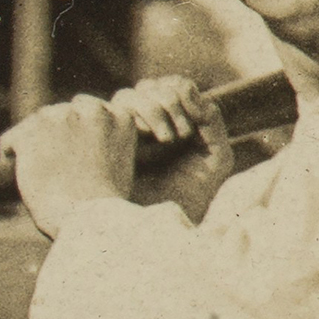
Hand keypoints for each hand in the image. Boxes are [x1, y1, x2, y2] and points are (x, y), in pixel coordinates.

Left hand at [1, 96, 137, 237]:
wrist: (89, 224)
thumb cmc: (106, 209)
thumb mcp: (119, 167)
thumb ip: (103, 144)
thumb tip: (77, 140)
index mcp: (119, 117)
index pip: (94, 110)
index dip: (83, 131)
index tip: (79, 152)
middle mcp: (89, 109)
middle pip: (63, 114)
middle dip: (58, 135)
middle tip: (57, 168)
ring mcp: (57, 118)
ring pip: (36, 124)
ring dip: (36, 144)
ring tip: (41, 174)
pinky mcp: (28, 134)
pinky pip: (12, 140)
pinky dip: (11, 153)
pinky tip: (18, 171)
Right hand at [109, 75, 237, 225]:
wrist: (162, 232)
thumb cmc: (189, 199)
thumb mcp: (215, 159)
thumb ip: (213, 123)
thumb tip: (191, 91)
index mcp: (172, 125)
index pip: (170, 86)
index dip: (180, 90)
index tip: (194, 119)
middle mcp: (145, 126)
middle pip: (149, 86)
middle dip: (169, 101)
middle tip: (182, 133)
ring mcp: (122, 134)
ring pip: (129, 95)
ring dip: (153, 107)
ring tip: (167, 138)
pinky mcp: (103, 142)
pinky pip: (111, 110)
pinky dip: (133, 113)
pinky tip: (143, 135)